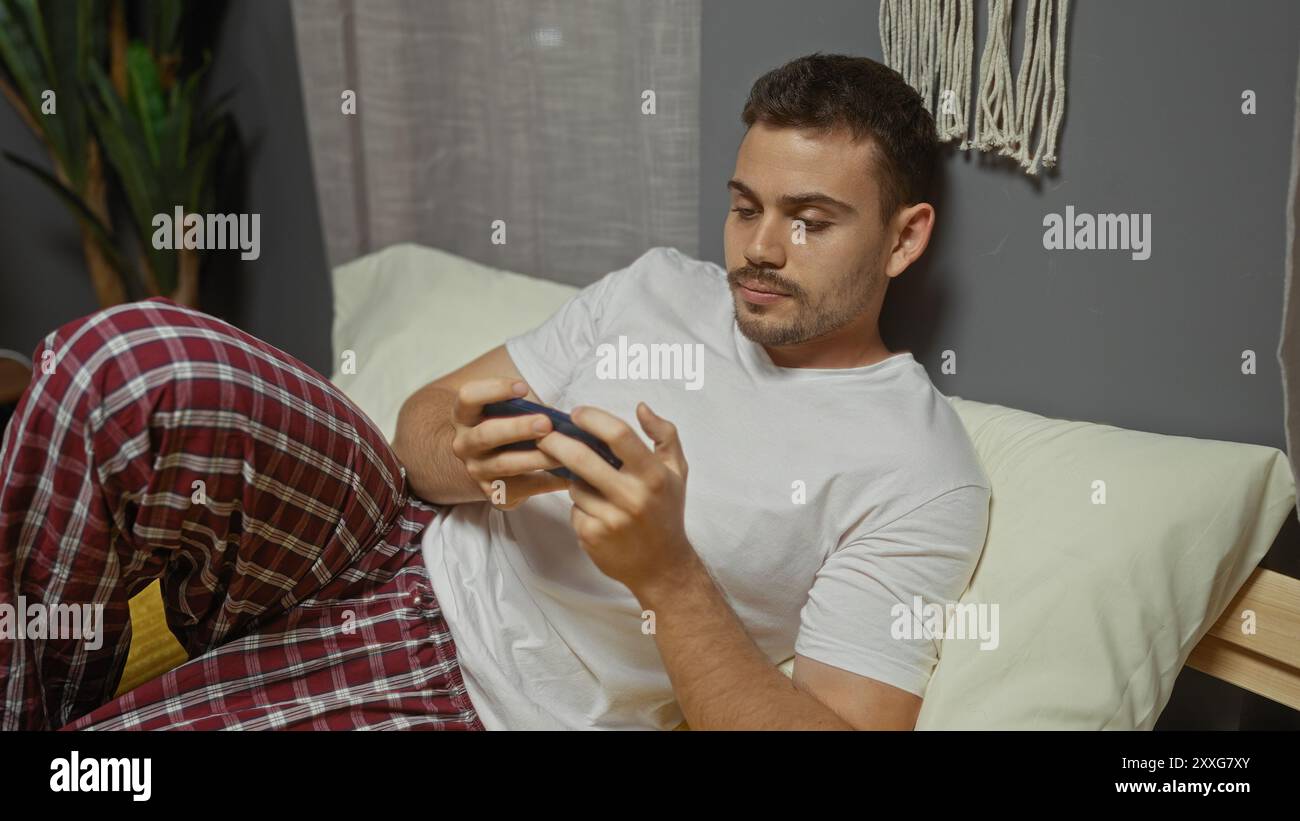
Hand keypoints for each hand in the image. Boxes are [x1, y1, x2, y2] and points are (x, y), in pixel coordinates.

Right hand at [449, 378, 568, 508]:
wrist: (488, 466)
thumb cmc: (506, 428)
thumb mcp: (505, 413)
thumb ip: (525, 408)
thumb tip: (561, 415)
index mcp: (465, 415)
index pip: (469, 396)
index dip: (494, 390)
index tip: (523, 387)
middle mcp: (464, 444)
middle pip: (487, 434)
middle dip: (518, 428)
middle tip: (546, 423)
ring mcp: (477, 471)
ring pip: (505, 464)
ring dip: (536, 457)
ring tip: (563, 452)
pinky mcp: (494, 493)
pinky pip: (523, 488)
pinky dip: (548, 482)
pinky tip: (569, 476)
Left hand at [536, 402, 697, 597]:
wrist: (663, 567)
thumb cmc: (667, 513)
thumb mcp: (677, 472)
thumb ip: (664, 435)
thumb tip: (641, 407)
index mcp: (654, 475)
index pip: (618, 435)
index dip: (592, 418)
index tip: (576, 413)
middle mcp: (633, 496)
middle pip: (581, 458)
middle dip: (556, 442)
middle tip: (544, 434)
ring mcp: (610, 518)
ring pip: (575, 485)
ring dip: (575, 481)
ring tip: (593, 488)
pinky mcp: (592, 536)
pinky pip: (574, 508)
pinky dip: (580, 506)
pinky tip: (596, 513)